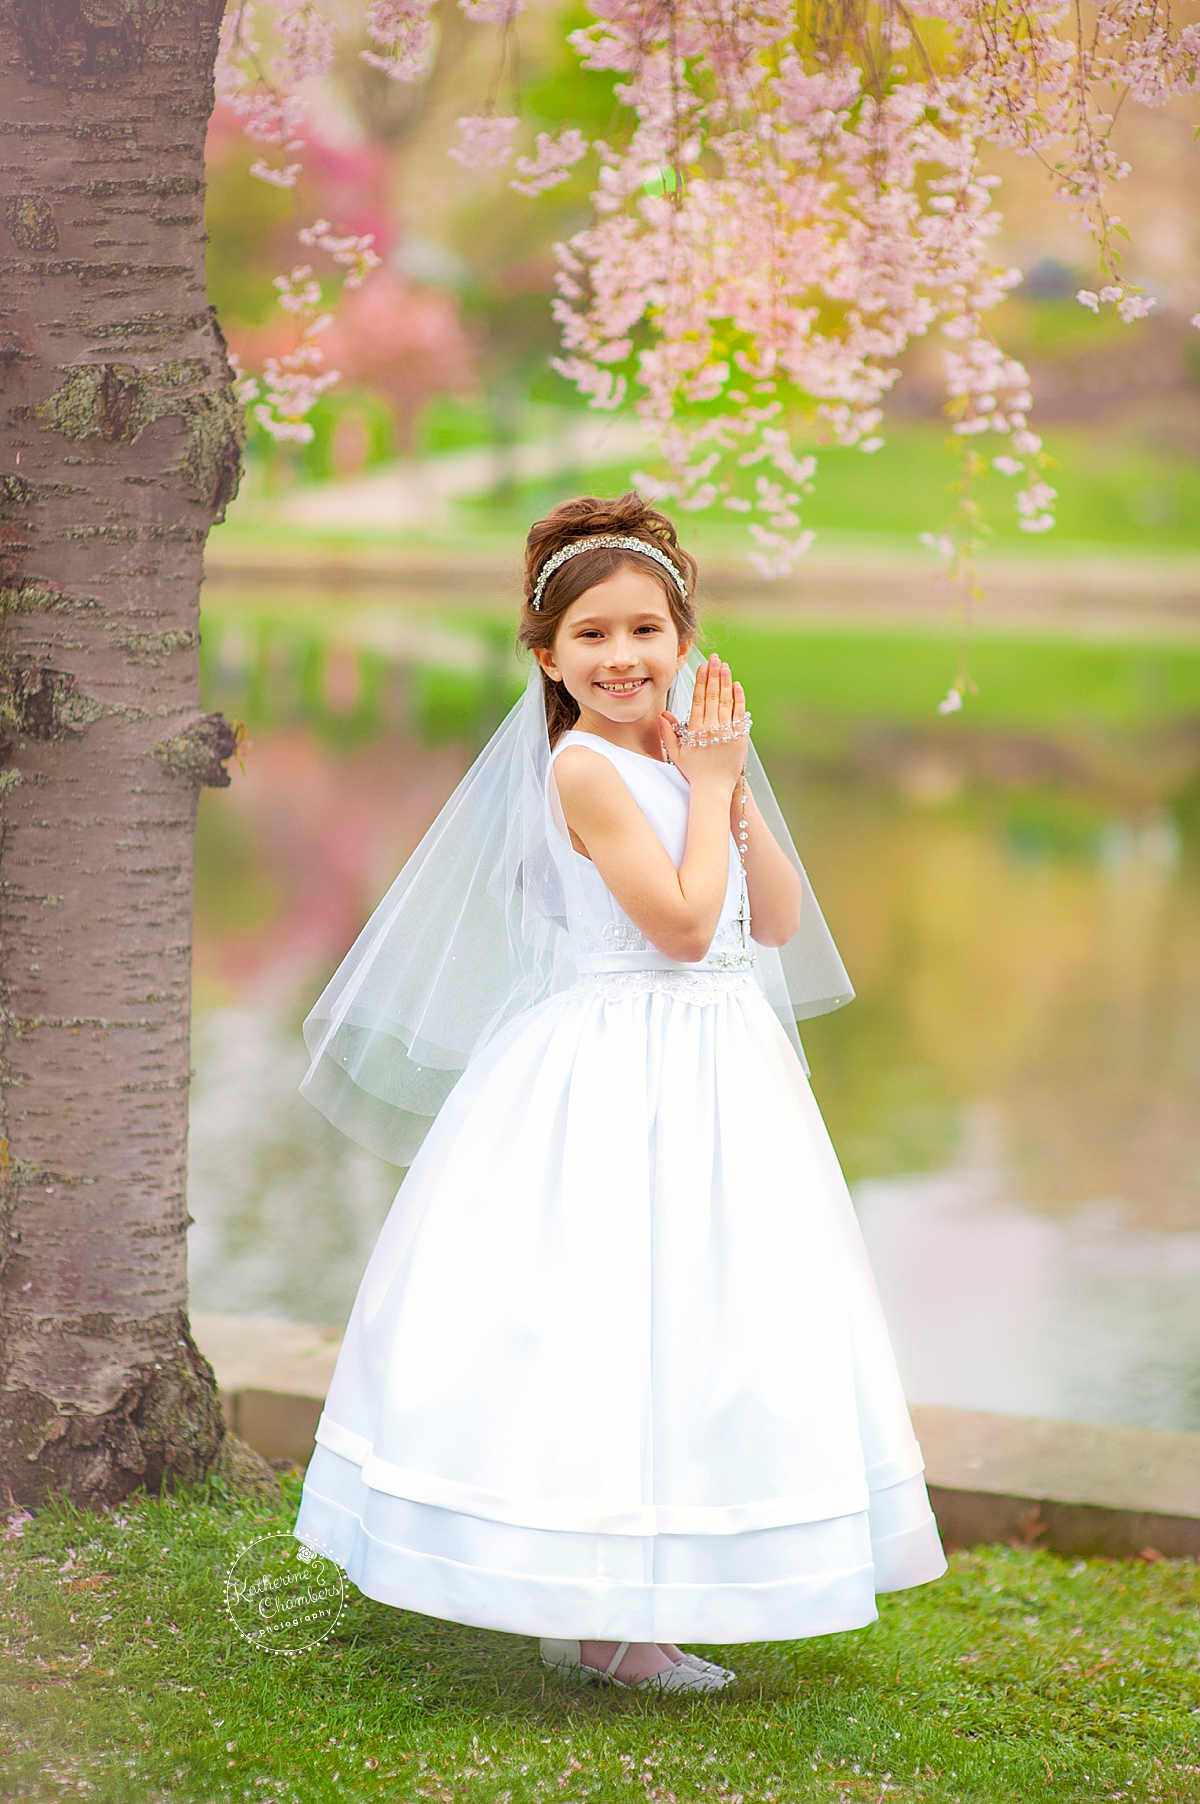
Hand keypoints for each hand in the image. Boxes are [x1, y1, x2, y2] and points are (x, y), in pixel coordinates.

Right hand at [660, 652, 746, 791]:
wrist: (713, 790)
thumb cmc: (694, 773)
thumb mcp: (677, 754)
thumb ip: (669, 734)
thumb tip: (662, 716)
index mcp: (695, 731)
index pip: (698, 700)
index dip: (700, 682)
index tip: (702, 667)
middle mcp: (711, 729)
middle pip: (712, 696)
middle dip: (714, 675)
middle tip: (715, 659)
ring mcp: (726, 733)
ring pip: (725, 702)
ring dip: (725, 682)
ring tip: (725, 666)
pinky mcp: (739, 738)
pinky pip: (739, 714)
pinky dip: (738, 699)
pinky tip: (737, 686)